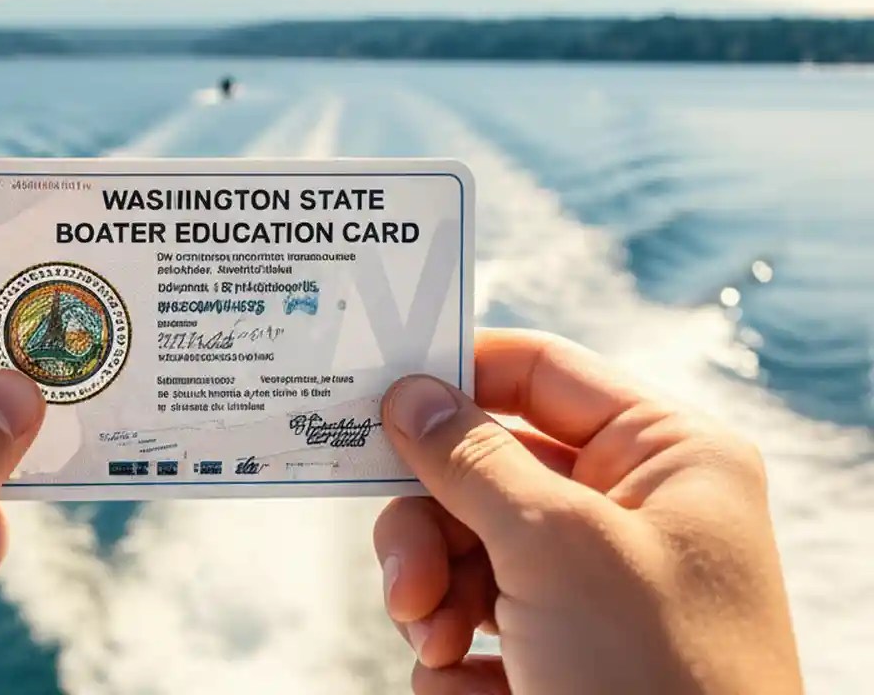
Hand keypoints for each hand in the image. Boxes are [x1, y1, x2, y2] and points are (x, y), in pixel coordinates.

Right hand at [374, 329, 802, 694]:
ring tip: (437, 645)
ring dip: (432, 593)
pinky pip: (472, 615)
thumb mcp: (560, 548)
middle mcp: (628, 511)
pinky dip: (453, 653)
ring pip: (466, 544)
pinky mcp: (559, 647)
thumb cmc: (657, 679)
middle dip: (432, 524)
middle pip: (484, 468)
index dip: (456, 374)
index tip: (375, 394)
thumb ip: (475, 460)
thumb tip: (409, 394)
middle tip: (408, 583)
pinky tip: (469, 687)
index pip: (539, 374)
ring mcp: (592, 583)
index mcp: (664, 457)